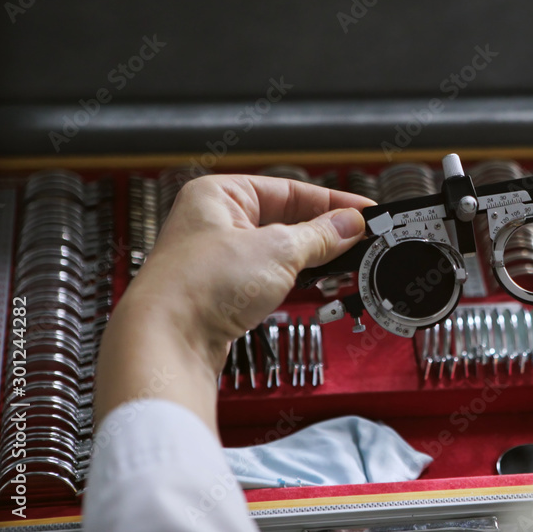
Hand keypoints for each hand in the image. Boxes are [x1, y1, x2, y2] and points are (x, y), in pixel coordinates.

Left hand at [94, 175, 373, 432]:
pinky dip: (294, 278)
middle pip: (286, 219)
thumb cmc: (200, 286)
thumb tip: (351, 224)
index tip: (366, 214)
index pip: (290, 190)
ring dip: (312, 257)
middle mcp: (215, 221)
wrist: (166, 340)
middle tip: (362, 240)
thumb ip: (321, 235)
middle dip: (325, 231)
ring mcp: (218, 258)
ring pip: (279, 249)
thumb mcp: (277, 251)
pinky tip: (316, 282)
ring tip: (345, 262)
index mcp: (220, 194)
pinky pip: (269, 275)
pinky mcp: (223, 291)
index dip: (333, 203)